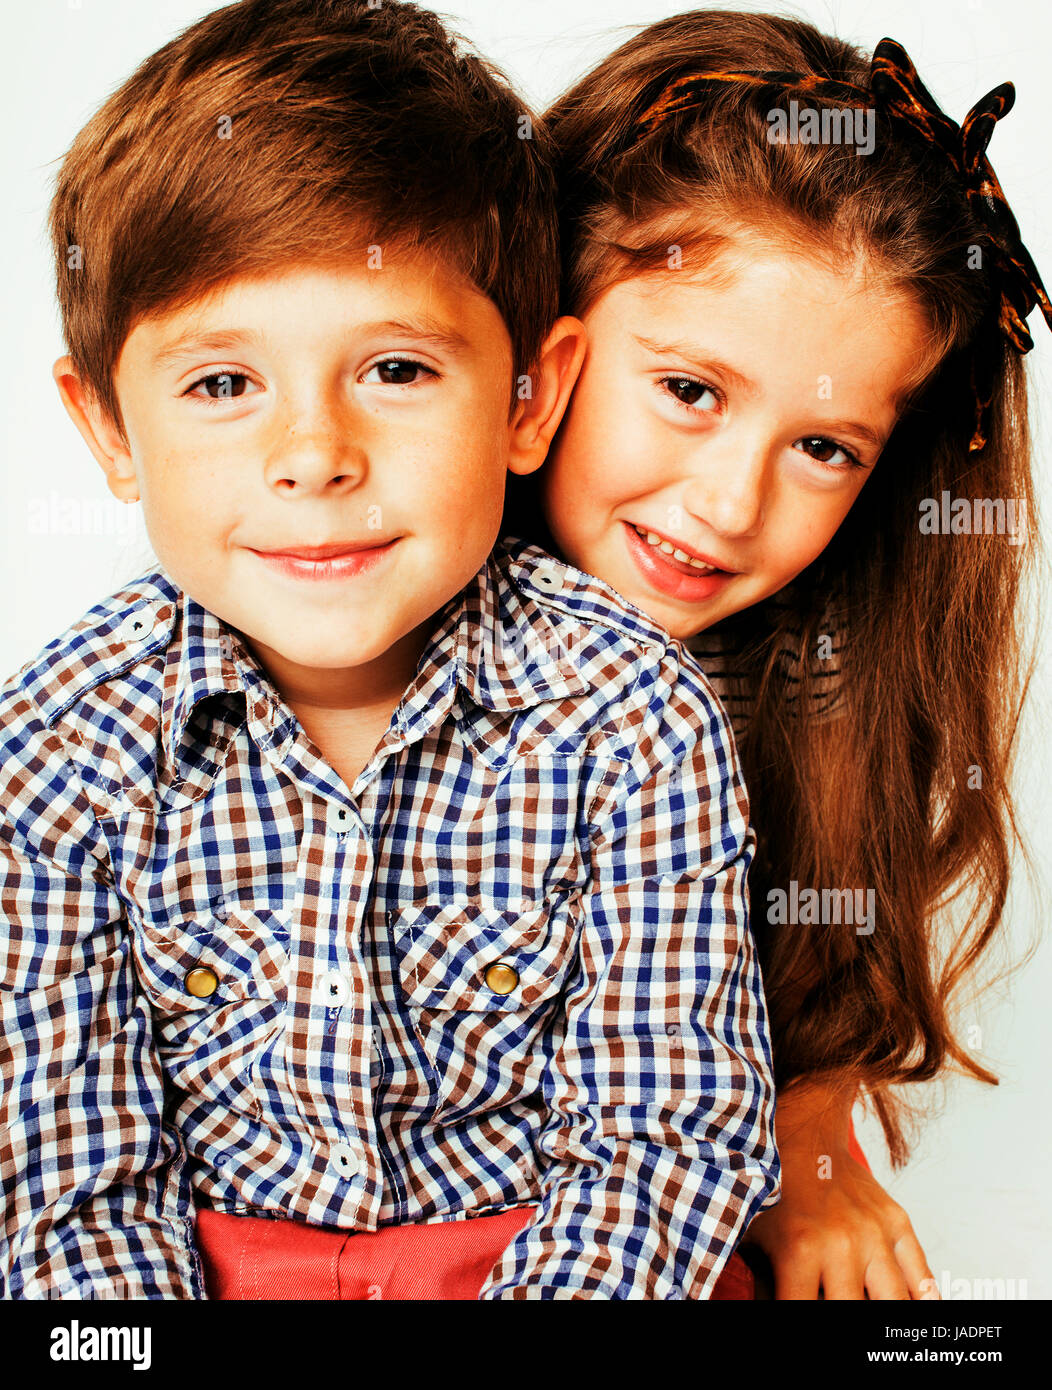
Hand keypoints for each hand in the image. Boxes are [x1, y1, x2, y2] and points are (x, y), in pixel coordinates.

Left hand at [741, 1084, 936, 1299]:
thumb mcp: (755, 1241)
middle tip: (835, 1303)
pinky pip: (923, 1277)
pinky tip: (917, 1311)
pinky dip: (924, 1302)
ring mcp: (876, 1232)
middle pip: (854, 1311)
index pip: (807, 1314)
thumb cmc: (772, 1192)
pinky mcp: (898, 1223)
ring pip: (896, 1303)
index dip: (800, 1324)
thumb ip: (769, 1290)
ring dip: (883, 1314)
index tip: (800, 1314)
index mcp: (802, 1249)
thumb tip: (774, 1319)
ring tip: (876, 1320)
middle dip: (843, 1316)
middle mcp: (843, 1242)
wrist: (802, 1135)